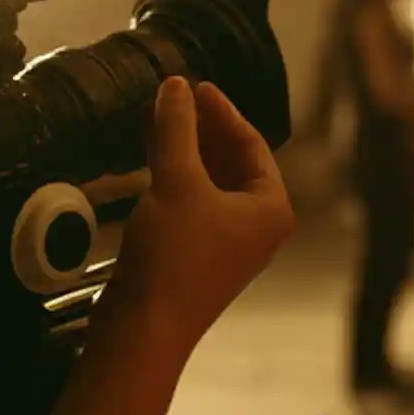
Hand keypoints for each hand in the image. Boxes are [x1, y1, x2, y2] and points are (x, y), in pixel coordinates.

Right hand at [98, 77, 295, 352]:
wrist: (142, 330)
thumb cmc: (173, 258)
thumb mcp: (177, 182)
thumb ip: (177, 128)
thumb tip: (176, 84)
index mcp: (271, 208)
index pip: (251, 143)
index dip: (220, 110)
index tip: (193, 85)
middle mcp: (256, 226)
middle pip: (230, 160)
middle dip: (200, 127)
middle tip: (173, 95)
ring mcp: (225, 241)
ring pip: (206, 179)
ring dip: (182, 147)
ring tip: (156, 114)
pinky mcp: (194, 253)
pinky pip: (189, 199)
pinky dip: (172, 173)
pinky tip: (147, 151)